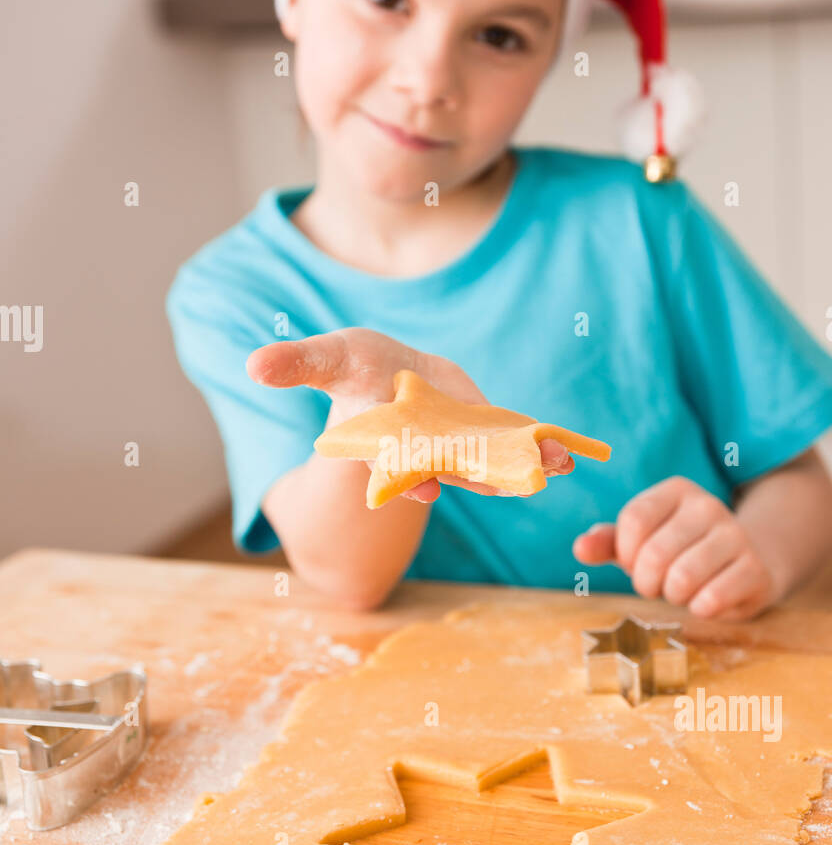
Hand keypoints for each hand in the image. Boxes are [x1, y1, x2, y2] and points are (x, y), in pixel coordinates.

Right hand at [246, 328, 572, 502]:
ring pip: (487, 464)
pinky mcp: (481, 438)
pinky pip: (509, 449)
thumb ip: (295, 364)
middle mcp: (422, 454)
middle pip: (449, 469)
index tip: (426, 486)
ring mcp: (456, 449)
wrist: (392, 378)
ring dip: (519, 469)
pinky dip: (535, 452)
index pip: (392, 462)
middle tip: (506, 483)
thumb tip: (251, 366)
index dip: (408, 475)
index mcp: (383, 441)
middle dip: (477, 476)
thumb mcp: (327, 358)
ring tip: (554, 466)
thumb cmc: (357, 367)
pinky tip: (567, 455)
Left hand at [572, 476, 781, 620]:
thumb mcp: (641, 542)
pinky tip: (705, 600)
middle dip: (646, 581)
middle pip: (654, 554)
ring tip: (681, 590)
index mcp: (677, 490)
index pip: (634, 520)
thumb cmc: (681, 551)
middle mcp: (709, 506)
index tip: (634, 562)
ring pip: (682, 578)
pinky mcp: (755, 569)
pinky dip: (699, 608)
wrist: (747, 562)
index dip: (626, 553)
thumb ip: (607, 542)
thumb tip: (580, 548)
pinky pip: (711, 599)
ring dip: (673, 596)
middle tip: (657, 584)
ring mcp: (736, 536)